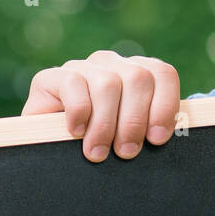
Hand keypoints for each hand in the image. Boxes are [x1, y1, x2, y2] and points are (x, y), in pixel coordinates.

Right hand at [22, 50, 180, 161]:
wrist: (50, 148)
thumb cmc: (100, 147)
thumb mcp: (130, 139)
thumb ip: (150, 131)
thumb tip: (164, 137)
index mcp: (138, 73)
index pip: (163, 74)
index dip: (164, 106)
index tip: (157, 139)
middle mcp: (111, 63)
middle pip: (138, 79)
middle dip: (134, 121)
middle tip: (126, 152)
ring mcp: (82, 67)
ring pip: (108, 84)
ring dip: (106, 124)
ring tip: (99, 152)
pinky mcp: (52, 77)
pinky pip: (74, 84)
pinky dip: (79, 113)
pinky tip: (77, 132)